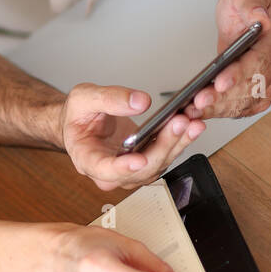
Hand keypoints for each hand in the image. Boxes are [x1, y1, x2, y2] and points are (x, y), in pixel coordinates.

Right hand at [61, 83, 204, 192]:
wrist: (83, 123)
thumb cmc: (78, 116)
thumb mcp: (83, 99)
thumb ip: (109, 99)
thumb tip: (140, 102)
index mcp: (87, 159)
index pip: (105, 170)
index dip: (123, 167)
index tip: (138, 159)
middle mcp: (111, 172)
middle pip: (141, 169)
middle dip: (163, 146)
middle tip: (178, 123)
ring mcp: (131, 170)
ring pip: (158, 164)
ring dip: (177, 144)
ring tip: (192, 122)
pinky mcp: (147, 162)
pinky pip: (166, 155)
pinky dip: (180, 140)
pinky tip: (191, 124)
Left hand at [184, 0, 270, 120]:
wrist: (249, 14)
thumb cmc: (247, 6)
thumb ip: (251, 4)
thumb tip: (259, 17)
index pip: (259, 61)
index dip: (239, 74)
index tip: (219, 82)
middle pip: (252, 87)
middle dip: (224, 97)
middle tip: (200, 100)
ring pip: (248, 101)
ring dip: (221, 108)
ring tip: (196, 110)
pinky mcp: (261, 90)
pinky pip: (246, 107)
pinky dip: (225, 112)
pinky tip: (206, 113)